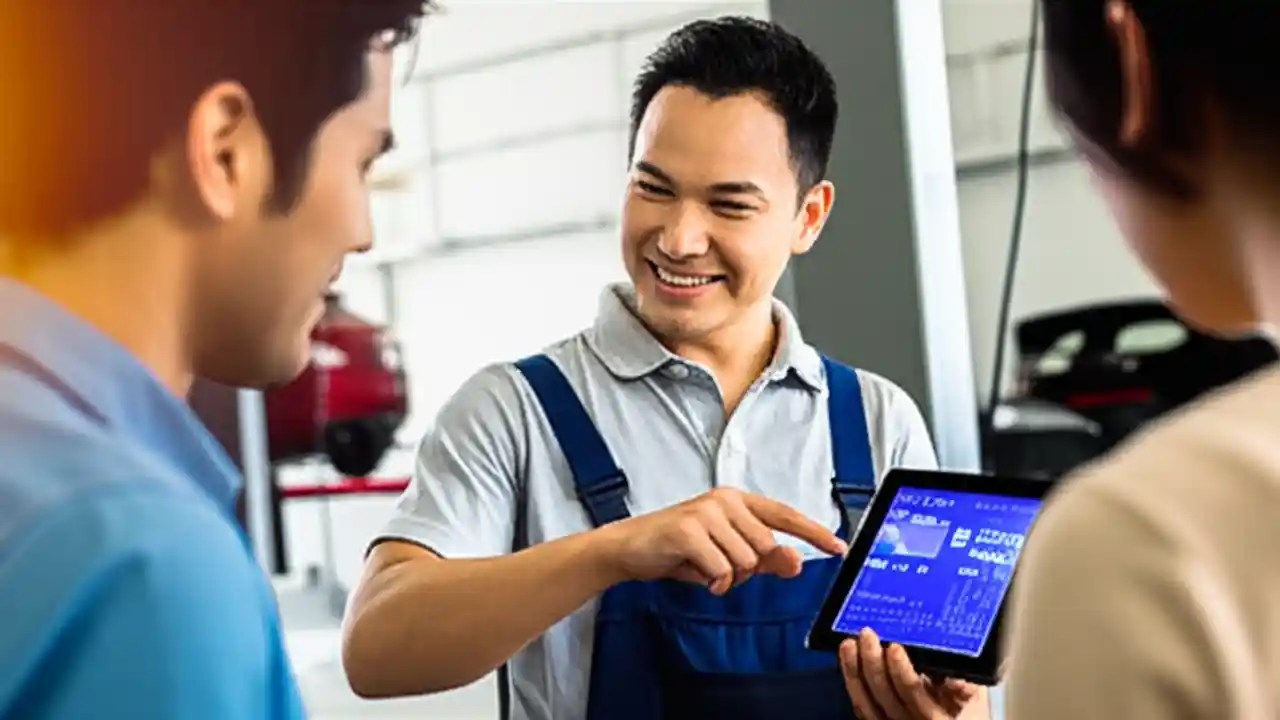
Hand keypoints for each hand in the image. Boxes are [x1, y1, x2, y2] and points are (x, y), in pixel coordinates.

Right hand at [597, 487, 846, 594]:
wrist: (630, 548)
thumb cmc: (679, 550)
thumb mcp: (726, 555)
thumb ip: (763, 558)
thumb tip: (797, 562)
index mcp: (737, 501)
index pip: (785, 515)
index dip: (813, 532)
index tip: (838, 546)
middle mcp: (725, 500)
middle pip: (766, 547)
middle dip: (748, 569)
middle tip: (719, 567)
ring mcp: (707, 512)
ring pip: (746, 561)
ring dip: (728, 577)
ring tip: (704, 567)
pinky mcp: (690, 529)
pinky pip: (722, 569)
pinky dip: (713, 582)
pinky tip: (697, 574)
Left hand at [840, 629, 981, 719]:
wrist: (944, 719)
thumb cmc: (957, 703)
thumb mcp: (967, 696)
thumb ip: (963, 687)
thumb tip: (958, 680)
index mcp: (935, 716)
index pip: (913, 693)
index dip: (901, 671)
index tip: (895, 647)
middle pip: (885, 694)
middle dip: (873, 662)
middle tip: (868, 634)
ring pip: (866, 700)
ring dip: (855, 669)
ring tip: (850, 643)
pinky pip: (860, 704)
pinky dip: (851, 679)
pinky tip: (847, 656)